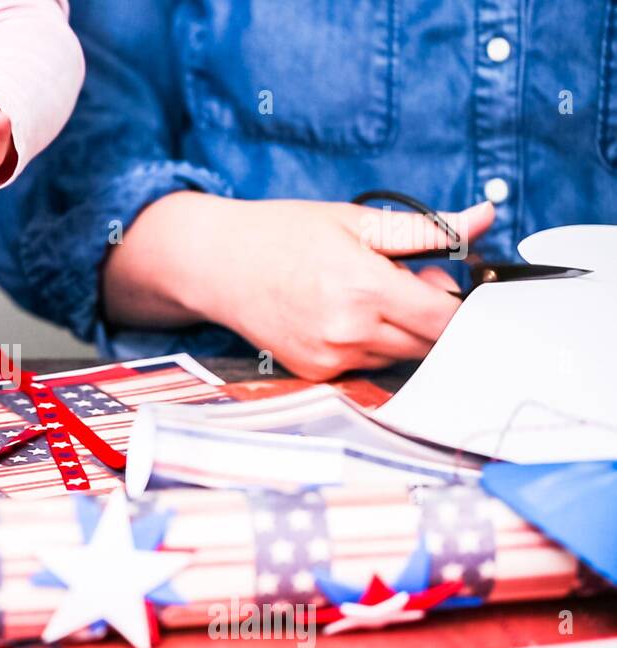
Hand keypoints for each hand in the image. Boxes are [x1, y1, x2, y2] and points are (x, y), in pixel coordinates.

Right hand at [104, 193, 495, 380]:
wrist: (218, 265)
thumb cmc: (283, 236)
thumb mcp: (356, 220)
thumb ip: (426, 228)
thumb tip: (483, 218)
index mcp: (363, 288)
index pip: (446, 318)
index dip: (462, 305)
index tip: (459, 287)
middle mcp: (348, 332)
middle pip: (428, 344)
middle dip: (431, 316)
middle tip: (407, 280)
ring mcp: (329, 358)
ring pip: (399, 357)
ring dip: (401, 332)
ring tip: (367, 295)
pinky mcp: (314, 373)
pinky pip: (366, 367)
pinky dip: (369, 345)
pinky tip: (343, 317)